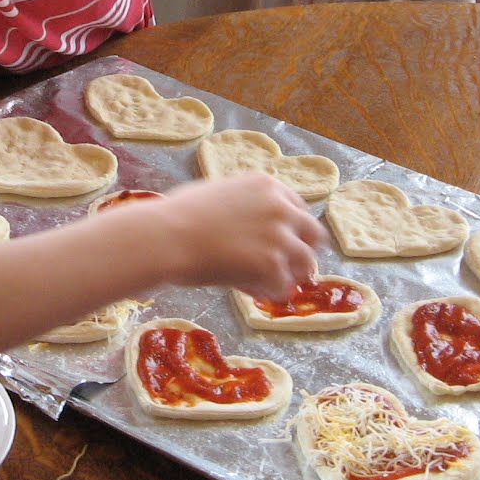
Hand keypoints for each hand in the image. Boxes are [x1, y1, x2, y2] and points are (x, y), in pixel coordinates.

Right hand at [153, 174, 321, 297]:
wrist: (166, 236)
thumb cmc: (176, 215)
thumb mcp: (217, 193)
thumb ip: (242, 205)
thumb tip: (245, 225)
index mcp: (267, 186)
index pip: (298, 208)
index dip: (291, 229)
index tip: (284, 243)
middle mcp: (280, 207)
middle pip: (313, 233)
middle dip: (303, 251)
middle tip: (290, 268)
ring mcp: (279, 236)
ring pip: (305, 263)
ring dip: (290, 275)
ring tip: (270, 285)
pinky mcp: (272, 265)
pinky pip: (282, 287)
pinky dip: (268, 293)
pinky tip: (249, 292)